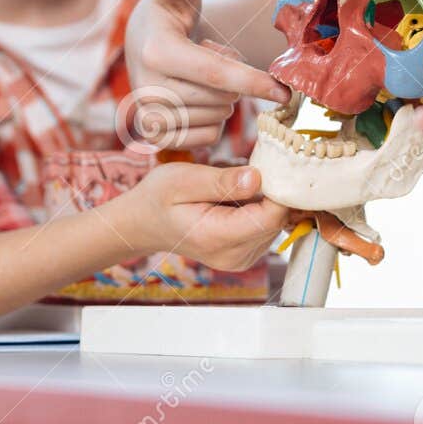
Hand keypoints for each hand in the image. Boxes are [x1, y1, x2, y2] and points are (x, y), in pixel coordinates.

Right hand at [111, 160, 289, 271]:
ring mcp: (241, 259)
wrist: (144, 223)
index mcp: (217, 238)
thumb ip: (222, 181)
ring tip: (233, 185)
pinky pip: (267, 227)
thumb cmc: (159, 197)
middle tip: (245, 168)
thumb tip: (258, 177)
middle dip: (270, 191)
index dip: (278, 189)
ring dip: (263, 199)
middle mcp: (234, 256)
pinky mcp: (246, 254)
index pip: (270, 217)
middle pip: (277, 220)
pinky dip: (258, 208)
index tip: (270, 164)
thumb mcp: (183, 179)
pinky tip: (235, 198)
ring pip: (275, 223)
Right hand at [124, 0, 289, 149]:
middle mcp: (146, 89)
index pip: (216, 74)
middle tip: (215, 57)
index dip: (254, 82)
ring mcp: (148, 117)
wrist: (146, 44)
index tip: (285, 89)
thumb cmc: (172, 12)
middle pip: (222, 98)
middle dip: (234, 83)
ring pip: (216, 120)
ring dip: (223, 101)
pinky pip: (207, 139)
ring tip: (203, 78)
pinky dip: (214, 121)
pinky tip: (199, 101)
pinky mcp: (155, 137)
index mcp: (157, 51)